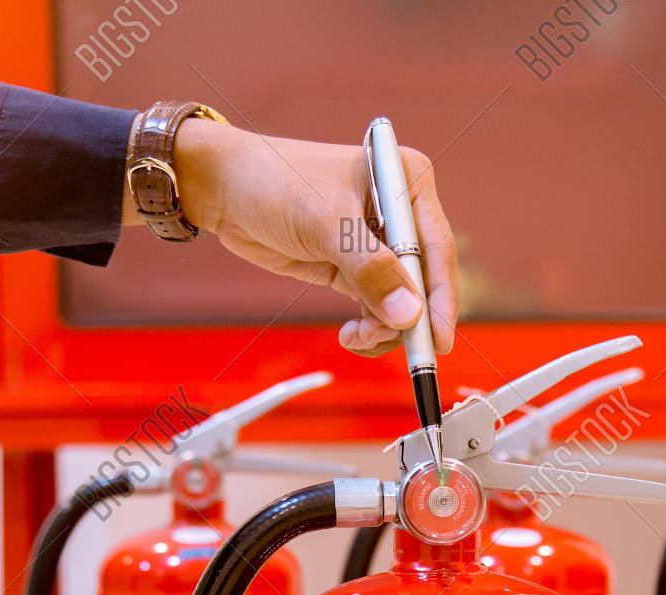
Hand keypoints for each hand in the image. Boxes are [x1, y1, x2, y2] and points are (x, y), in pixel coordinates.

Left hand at [171, 120, 458, 357]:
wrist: (224, 188)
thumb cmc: (274, 181)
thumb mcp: (325, 223)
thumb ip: (370, 269)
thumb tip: (408, 313)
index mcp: (406, 180)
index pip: (437, 247)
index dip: (441, 296)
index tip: (438, 338)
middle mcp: (399, 210)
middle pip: (424, 278)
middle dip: (408, 317)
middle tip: (387, 342)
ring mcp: (378, 241)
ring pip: (401, 300)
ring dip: (385, 328)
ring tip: (357, 337)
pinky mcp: (355, 265)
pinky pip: (377, 306)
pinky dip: (370, 327)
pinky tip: (351, 335)